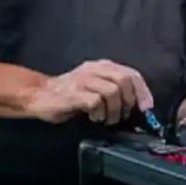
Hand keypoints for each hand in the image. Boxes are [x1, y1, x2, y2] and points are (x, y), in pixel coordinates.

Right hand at [25, 60, 153, 124]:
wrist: (39, 95)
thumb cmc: (69, 94)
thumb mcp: (93, 85)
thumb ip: (113, 88)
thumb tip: (136, 104)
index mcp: (101, 66)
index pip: (130, 73)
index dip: (142, 91)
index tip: (146, 107)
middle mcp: (93, 69)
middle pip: (124, 80)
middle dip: (129, 100)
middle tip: (123, 114)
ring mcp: (83, 80)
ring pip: (112, 92)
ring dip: (114, 110)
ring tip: (106, 119)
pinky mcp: (75, 94)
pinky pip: (96, 102)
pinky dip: (99, 113)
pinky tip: (93, 117)